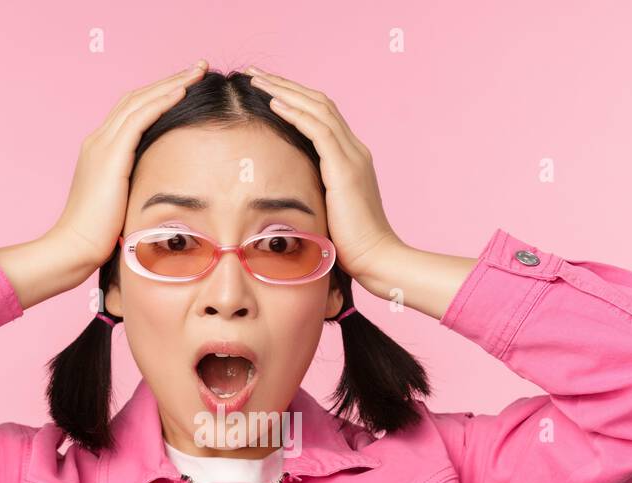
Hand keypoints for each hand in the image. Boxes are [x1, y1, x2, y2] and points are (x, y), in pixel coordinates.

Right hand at [48, 59, 208, 272]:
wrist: (74, 247)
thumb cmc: (99, 238)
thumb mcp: (122, 206)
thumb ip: (136, 191)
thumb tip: (161, 195)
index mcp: (101, 152)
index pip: (132, 112)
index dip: (159, 96)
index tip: (186, 86)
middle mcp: (99, 141)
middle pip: (137, 98)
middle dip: (169, 80)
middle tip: (198, 67)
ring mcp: (102, 145)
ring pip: (140, 100)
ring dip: (172, 82)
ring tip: (198, 70)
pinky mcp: (111, 156)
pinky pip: (139, 118)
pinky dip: (161, 101)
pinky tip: (182, 92)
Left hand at [245, 66, 403, 287]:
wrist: (377, 259)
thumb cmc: (351, 246)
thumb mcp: (328, 212)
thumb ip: (314, 194)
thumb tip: (286, 196)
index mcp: (350, 158)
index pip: (321, 115)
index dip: (294, 98)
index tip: (266, 89)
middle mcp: (354, 150)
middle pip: (318, 103)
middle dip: (285, 85)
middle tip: (255, 74)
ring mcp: (352, 157)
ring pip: (317, 109)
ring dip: (284, 91)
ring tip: (257, 80)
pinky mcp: (344, 169)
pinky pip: (318, 130)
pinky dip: (295, 113)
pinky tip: (274, 102)